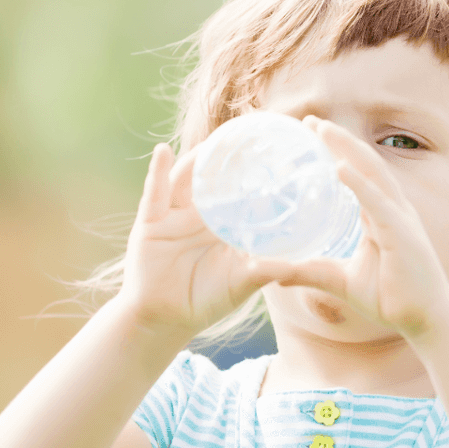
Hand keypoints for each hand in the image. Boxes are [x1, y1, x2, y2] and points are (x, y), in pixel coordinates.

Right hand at [115, 142, 294, 339]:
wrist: (165, 320)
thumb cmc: (207, 299)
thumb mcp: (241, 283)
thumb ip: (264, 272)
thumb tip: (297, 267)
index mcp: (224, 221)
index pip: (242, 187)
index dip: (257, 167)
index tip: (279, 145)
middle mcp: (200, 212)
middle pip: (216, 174)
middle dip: (230, 152)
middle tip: (251, 128)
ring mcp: (174, 214)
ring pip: (187, 177)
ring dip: (200, 156)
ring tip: (216, 138)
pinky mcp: (150, 222)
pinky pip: (155, 192)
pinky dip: (158, 172)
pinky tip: (164, 151)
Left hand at [273, 116, 448, 339]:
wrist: (425, 321)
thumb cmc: (390, 299)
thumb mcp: (339, 281)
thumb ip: (308, 273)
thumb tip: (272, 272)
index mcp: (381, 214)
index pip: (358, 172)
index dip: (337, 149)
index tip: (310, 131)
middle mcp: (393, 209)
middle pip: (365, 163)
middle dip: (339, 139)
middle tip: (310, 119)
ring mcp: (400, 219)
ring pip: (372, 173)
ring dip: (347, 149)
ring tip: (322, 129)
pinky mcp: (402, 235)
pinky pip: (378, 204)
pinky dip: (360, 184)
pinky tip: (340, 168)